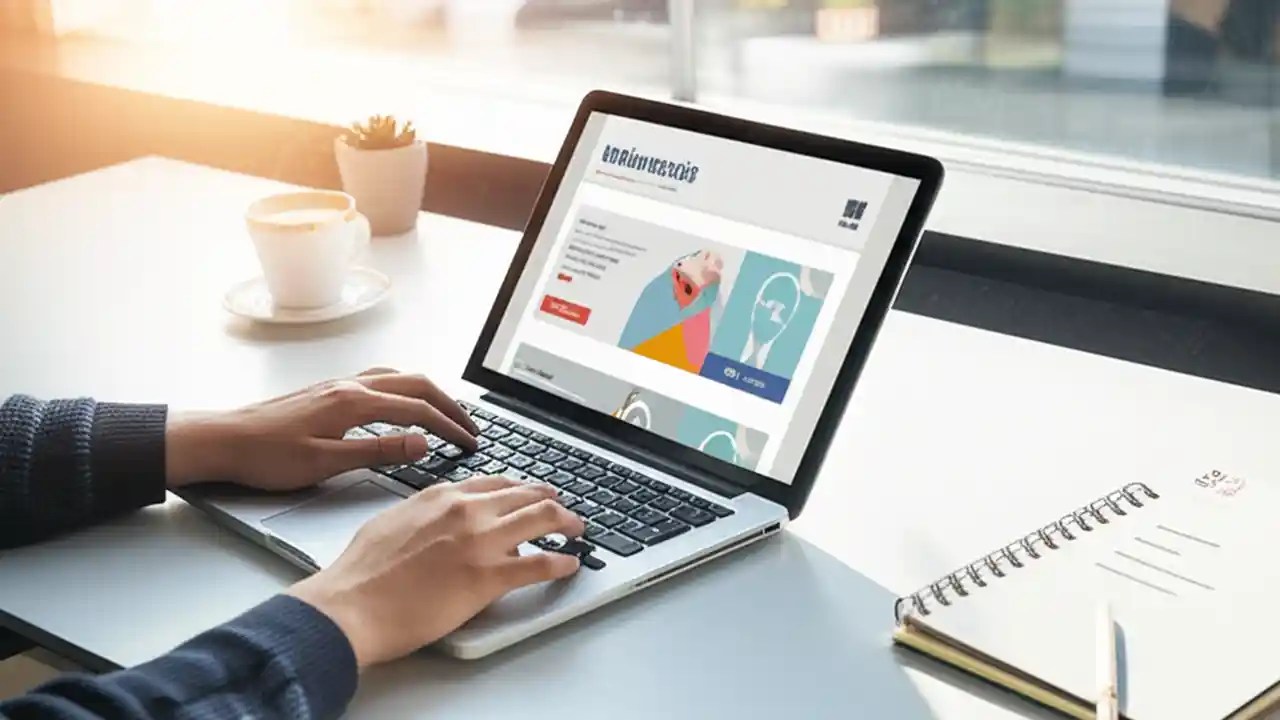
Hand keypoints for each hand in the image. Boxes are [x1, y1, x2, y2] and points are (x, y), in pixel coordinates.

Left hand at [165, 367, 478, 490]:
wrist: (222, 440)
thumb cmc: (265, 457)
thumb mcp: (325, 463)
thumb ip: (378, 451)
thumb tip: (422, 443)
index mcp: (354, 402)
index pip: (418, 410)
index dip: (450, 427)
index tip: (472, 443)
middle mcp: (351, 385)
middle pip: (417, 384)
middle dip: (450, 405)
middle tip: (472, 428)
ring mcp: (339, 384)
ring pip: (400, 377)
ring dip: (429, 393)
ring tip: (447, 415)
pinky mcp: (329, 390)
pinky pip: (382, 380)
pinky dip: (406, 390)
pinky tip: (404, 404)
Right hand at [288, 475, 584, 666]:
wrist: (351, 605)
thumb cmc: (361, 572)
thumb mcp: (393, 522)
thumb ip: (425, 517)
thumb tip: (440, 524)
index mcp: (442, 495)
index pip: (495, 483)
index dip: (521, 488)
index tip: (532, 494)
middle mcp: (466, 510)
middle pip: (526, 494)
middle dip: (551, 501)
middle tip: (563, 510)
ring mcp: (480, 542)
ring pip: (542, 518)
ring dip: (566, 523)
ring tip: (576, 530)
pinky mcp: (488, 577)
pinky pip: (540, 564)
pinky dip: (562, 563)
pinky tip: (569, 564)